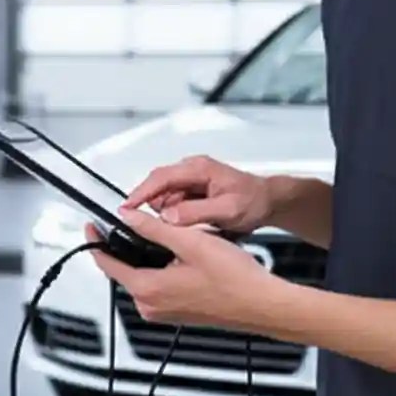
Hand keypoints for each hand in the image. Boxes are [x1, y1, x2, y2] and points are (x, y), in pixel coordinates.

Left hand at [84, 208, 290, 330]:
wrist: (263, 305)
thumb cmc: (235, 280)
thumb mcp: (190, 242)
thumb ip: (154, 228)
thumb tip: (128, 217)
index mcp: (148, 290)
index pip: (107, 265)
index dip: (97, 242)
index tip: (92, 227)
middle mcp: (151, 306)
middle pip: (123, 271)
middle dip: (123, 247)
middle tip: (128, 223)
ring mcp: (163, 312)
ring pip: (142, 278)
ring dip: (145, 257)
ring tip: (161, 236)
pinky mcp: (176, 313)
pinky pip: (157, 287)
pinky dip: (159, 269)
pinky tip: (177, 256)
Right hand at [122, 155, 274, 234]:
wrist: (268, 201)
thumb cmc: (253, 201)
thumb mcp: (227, 210)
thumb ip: (197, 212)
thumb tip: (168, 216)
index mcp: (198, 169)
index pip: (160, 178)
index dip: (141, 192)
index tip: (126, 207)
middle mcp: (191, 169)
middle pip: (158, 186)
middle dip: (155, 207)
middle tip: (161, 226)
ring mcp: (191, 179)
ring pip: (164, 196)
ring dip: (167, 213)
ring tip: (188, 225)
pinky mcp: (191, 189)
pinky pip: (173, 202)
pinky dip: (175, 214)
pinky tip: (190, 224)